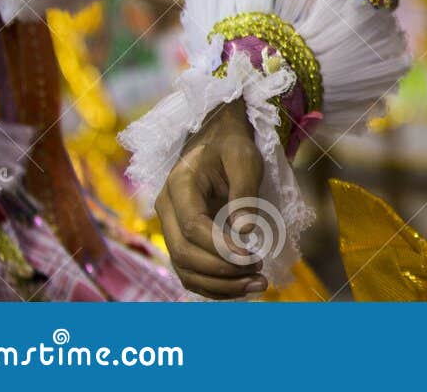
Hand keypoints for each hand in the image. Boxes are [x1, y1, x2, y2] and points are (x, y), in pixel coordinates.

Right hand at [154, 100, 269, 299]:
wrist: (215, 139)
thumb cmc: (231, 147)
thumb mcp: (244, 158)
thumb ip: (244, 193)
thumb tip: (246, 233)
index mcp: (179, 186)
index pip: (193, 227)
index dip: (221, 248)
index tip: (252, 256)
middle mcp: (167, 210)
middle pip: (184, 254)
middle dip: (222, 271)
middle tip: (260, 274)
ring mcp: (170, 227)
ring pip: (184, 269)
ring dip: (220, 285)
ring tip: (258, 285)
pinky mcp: (181, 240)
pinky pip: (190, 271)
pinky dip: (214, 285)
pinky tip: (242, 287)